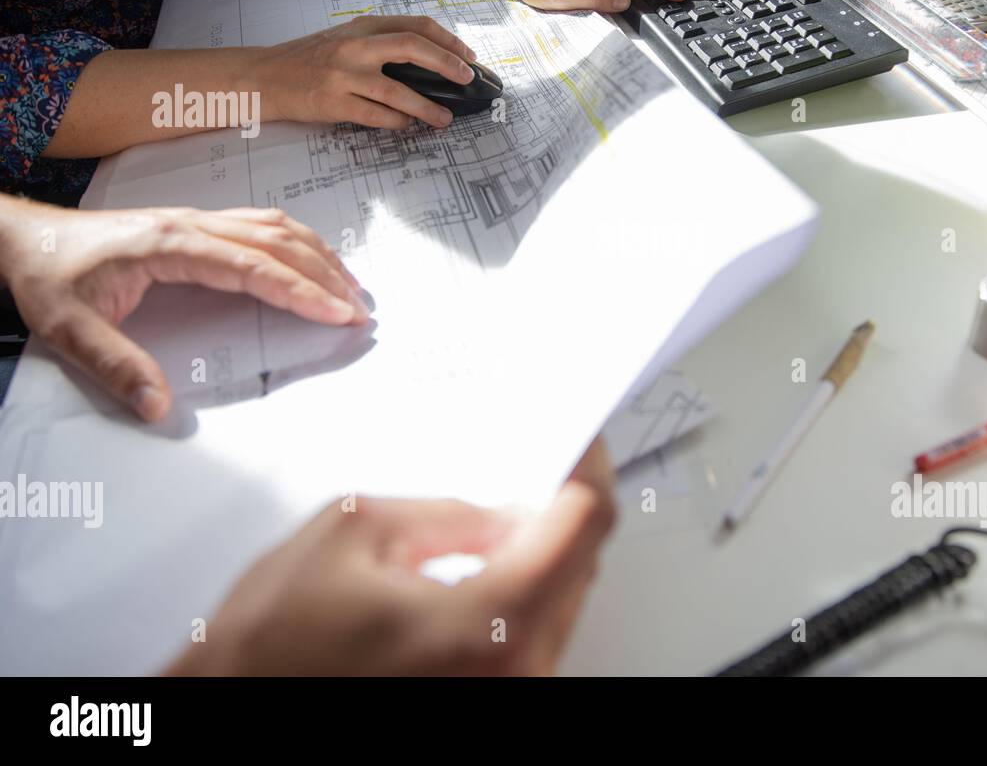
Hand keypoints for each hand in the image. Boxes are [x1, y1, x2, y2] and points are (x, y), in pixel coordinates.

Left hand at [0, 198, 366, 421]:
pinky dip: (298, 243)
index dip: (300, 290)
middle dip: (326, 275)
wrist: (22, 237)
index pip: (253, 266)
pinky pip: (261, 225)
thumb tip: (158, 407)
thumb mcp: (68, 328)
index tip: (337, 312)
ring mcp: (196, 220)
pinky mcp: (195, 225)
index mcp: (169, 245)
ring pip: (276, 227)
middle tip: (361, 309)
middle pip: (278, 242)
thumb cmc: (47, 275)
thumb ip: (115, 367)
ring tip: (351, 286)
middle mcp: (191, 225)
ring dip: (319, 255)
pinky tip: (312, 260)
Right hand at [166, 439, 616, 675]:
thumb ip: (445, 513)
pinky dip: (518, 597)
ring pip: (560, 605)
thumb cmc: (268, 651)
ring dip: (540, 557)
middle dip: (558, 512)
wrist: (234, 709)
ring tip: (495, 525)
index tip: (581, 444)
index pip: (583, 525)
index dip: (586, 469)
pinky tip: (480, 574)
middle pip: (580, 566)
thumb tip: (503, 513)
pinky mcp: (490, 704)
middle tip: (536, 474)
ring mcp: (506, 696)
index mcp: (486, 625)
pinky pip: (531, 639)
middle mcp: (512, 672)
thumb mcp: (350, 532)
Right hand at [258, 15, 478, 129]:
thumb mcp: (347, 38)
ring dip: (427, 107)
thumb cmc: (311, 59)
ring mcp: (344, 75)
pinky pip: (376, 116)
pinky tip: (407, 125)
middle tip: (467, 79)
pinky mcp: (334, 103)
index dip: (447, 41)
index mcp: (363, 26)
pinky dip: (398, 122)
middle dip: (446, 64)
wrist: (266, 76)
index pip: (415, 26)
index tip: (467, 57)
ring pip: (397, 91)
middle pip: (411, 47)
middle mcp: (355, 46)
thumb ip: (382, 44)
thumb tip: (432, 61)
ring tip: (445, 119)